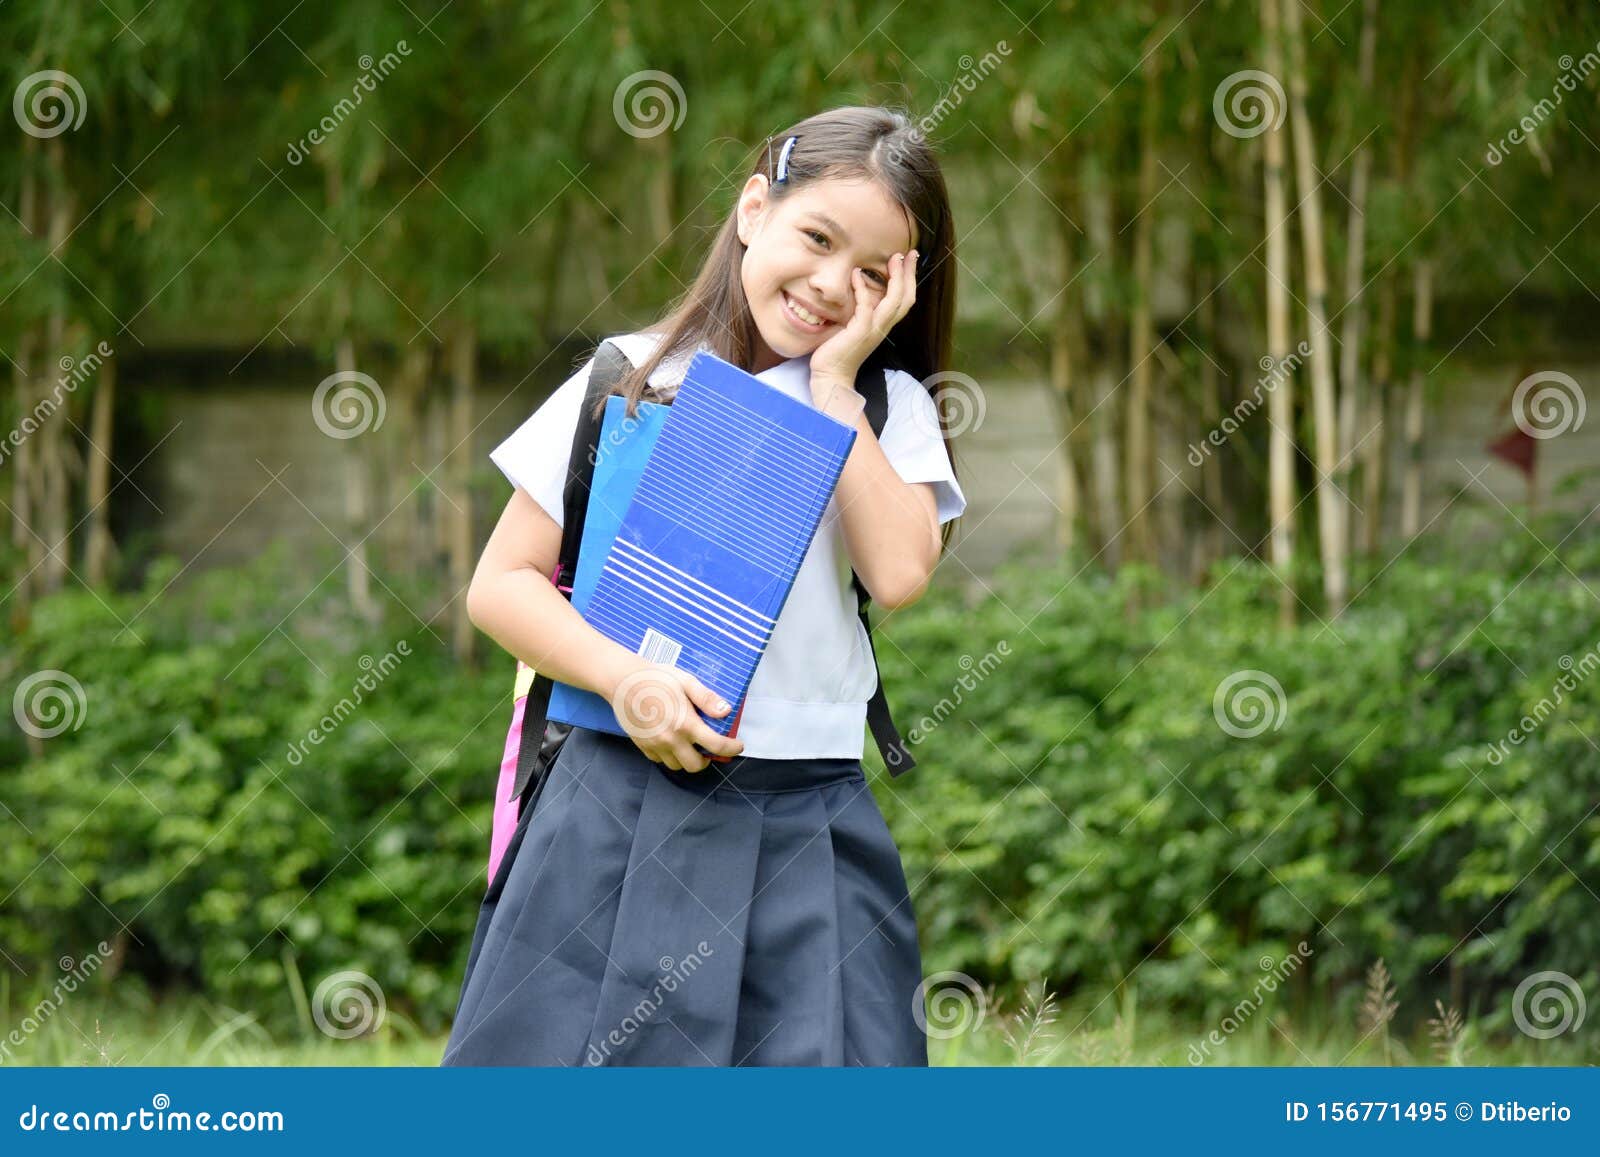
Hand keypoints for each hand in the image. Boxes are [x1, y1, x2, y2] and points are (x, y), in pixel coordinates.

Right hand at [608, 661, 744, 771]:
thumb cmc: (655, 677)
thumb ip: (706, 698)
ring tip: (690, 745)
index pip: (716, 745)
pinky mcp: (642, 746)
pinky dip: (669, 756)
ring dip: (687, 759)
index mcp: (685, 723)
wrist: (622, 681)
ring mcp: (655, 745)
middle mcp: (670, 739)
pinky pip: (660, 760)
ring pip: (677, 766)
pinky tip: (671, 741)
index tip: (737, 746)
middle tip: (709, 747)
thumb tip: (726, 711)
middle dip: (707, 759)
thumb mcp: (686, 681)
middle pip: (695, 765)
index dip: (731, 748)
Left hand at [808, 249, 918, 391]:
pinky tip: (856, 274)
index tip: (908, 260)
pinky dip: (863, 288)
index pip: (904, 300)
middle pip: (906, 298)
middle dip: (910, 274)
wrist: (831, 376)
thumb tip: (857, 289)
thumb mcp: (853, 327)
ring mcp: (873, 329)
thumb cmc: (838, 352)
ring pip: (895, 300)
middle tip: (910, 253)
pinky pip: (865, 306)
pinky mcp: (859, 331)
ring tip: (895, 258)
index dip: (909, 280)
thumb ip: (860, 311)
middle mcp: (883, 327)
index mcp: (883, 325)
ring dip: (897, 278)